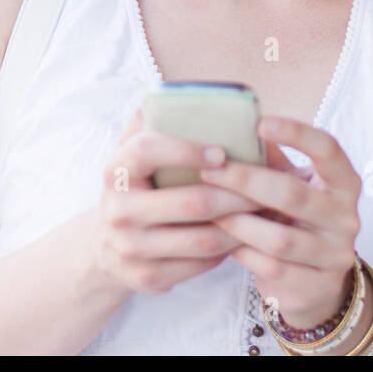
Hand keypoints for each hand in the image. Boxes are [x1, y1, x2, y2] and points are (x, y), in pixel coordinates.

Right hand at [91, 108, 263, 295]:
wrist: (104, 249)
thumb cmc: (135, 190)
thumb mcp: (131, 156)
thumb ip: (149, 124)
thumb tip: (172, 93)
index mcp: (116, 171)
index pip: (148, 150)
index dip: (188, 149)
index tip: (223, 151)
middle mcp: (119, 212)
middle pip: (193, 202)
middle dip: (238, 193)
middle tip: (267, 184)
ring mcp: (133, 249)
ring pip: (204, 239)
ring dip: (242, 224)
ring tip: (264, 209)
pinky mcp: (149, 278)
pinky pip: (202, 263)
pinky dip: (229, 248)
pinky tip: (244, 234)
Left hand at [199, 115, 361, 330]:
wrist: (316, 282)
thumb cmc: (295, 219)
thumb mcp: (291, 185)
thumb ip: (271, 159)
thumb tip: (234, 122)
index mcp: (344, 183)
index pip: (328, 149)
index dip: (296, 133)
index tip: (260, 122)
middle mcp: (347, 218)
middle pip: (293, 194)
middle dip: (246, 181)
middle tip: (209, 171)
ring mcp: (335, 255)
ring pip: (280, 239)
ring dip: (239, 223)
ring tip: (211, 211)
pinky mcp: (317, 286)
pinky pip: (272, 268)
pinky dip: (243, 253)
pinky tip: (224, 241)